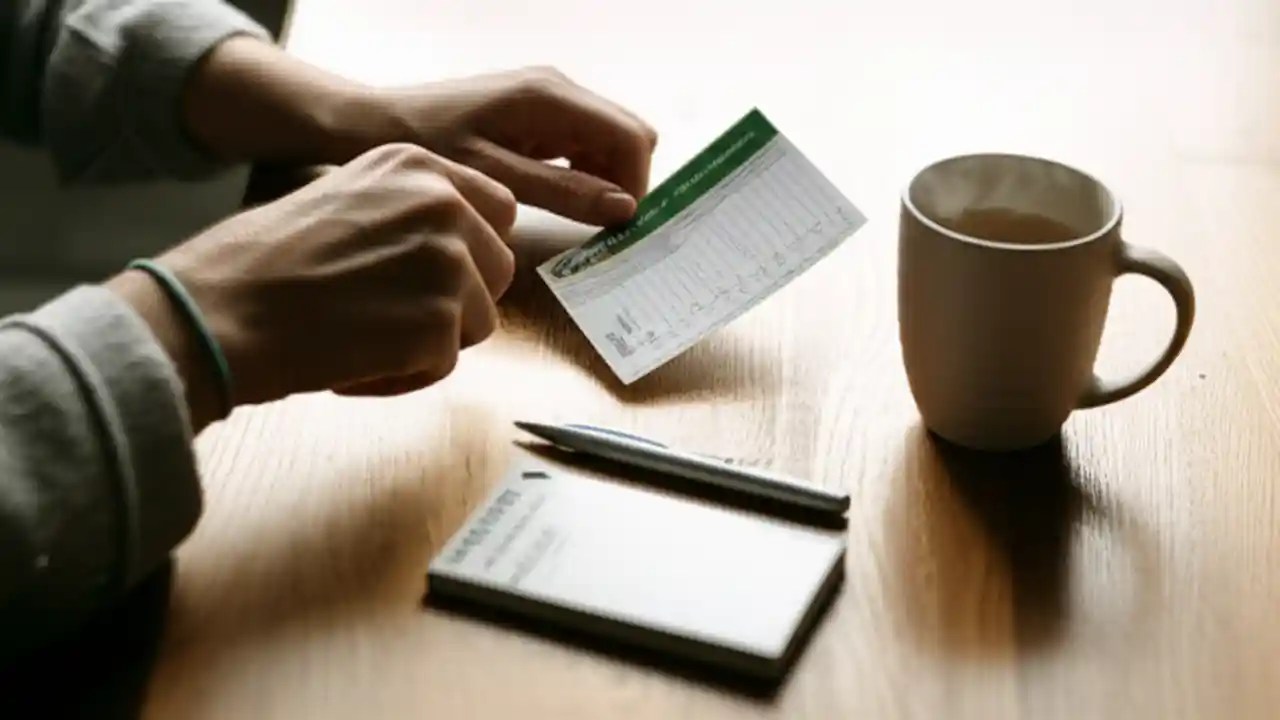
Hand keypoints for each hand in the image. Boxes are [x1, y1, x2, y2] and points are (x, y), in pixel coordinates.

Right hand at [109, 144, 515, 427]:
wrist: (220, 311)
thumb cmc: (262, 264)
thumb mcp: (345, 199)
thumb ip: (408, 212)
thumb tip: (459, 246)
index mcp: (418, 165)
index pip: (497, 209)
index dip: (475, 250)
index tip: (443, 273)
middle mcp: (442, 204)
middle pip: (498, 268)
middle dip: (459, 300)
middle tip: (395, 314)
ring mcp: (447, 262)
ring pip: (479, 320)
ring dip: (432, 341)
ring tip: (365, 338)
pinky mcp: (440, 323)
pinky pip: (446, 364)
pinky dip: (405, 375)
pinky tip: (353, 362)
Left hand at [371, 66, 657, 226]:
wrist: (372, 124)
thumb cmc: (427, 148)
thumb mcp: (496, 180)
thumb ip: (564, 193)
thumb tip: (624, 208)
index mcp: (551, 97)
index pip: (632, 136)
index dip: (638, 184)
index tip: (620, 228)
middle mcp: (558, 89)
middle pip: (627, 136)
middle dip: (626, 182)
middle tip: (602, 229)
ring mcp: (549, 100)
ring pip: (609, 142)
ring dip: (606, 180)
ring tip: (580, 220)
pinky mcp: (537, 116)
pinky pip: (582, 145)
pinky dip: (586, 175)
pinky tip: (561, 202)